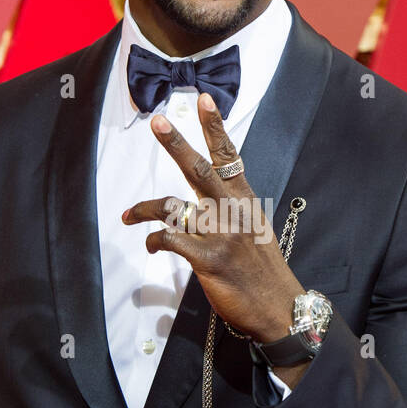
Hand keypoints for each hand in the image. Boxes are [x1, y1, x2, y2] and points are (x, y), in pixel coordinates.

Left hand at [121, 92, 301, 342]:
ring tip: (126, 215)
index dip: (216, 127)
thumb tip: (207, 200)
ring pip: (175, 206)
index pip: (229, 156)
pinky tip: (152, 245)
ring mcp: (222, 234)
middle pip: (201, 169)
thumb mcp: (254, 232)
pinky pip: (172, 239)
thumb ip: (232, 211)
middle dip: (176, 144)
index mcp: (245, 201)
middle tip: (157, 120)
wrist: (280, 309)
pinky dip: (155, 240)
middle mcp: (233, 211)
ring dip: (144, 208)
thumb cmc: (263, 272)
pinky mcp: (209, 259)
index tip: (203, 99)